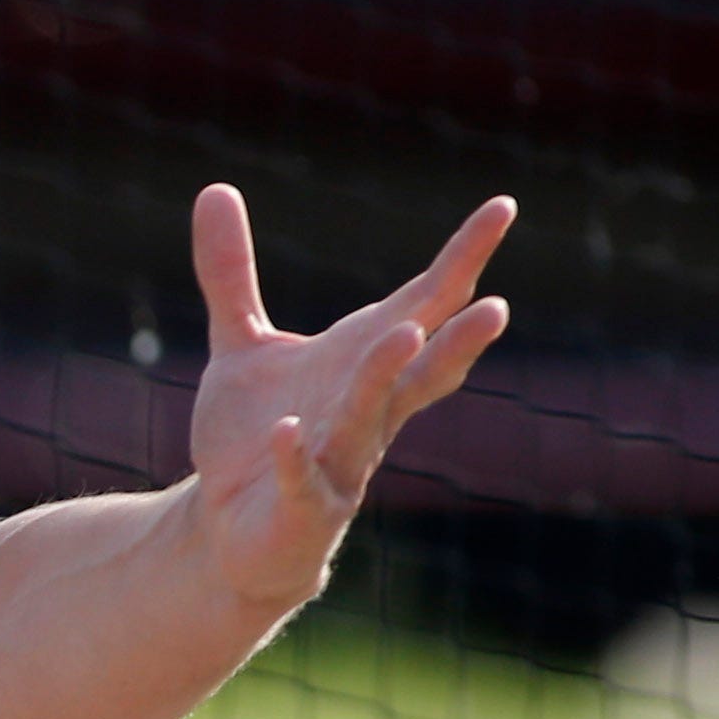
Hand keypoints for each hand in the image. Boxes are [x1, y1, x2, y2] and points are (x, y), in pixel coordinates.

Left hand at [184, 184, 512, 606]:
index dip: (462, 260)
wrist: (231, 529)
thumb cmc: (255, 434)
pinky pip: (302, 480)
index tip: (503, 207)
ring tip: (406, 335)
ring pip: (370, 418)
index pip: (424, 305)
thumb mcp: (241, 347)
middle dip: (458, 335)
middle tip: (496, 302)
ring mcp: (340, 461)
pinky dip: (295, 456)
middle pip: (422, 366)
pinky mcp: (302, 506)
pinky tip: (287, 429)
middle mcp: (368, 410)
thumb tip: (216, 189)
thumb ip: (231, 274)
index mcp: (364, 363)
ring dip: (384, 379)